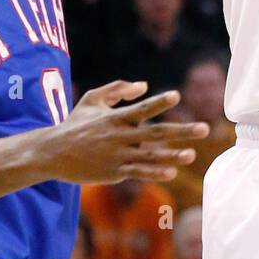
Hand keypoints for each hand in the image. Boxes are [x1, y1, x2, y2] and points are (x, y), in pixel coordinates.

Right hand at [45, 81, 208, 184]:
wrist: (54, 152)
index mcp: (116, 117)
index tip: (176, 96)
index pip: (142, 108)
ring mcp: (118, 155)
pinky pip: (139, 172)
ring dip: (173, 155)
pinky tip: (172, 173)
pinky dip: (155, 172)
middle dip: (182, 131)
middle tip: (204, 128)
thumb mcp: (92, 99)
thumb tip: (144, 85)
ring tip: (192, 154)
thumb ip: (117, 88)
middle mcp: (120, 136)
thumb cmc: (75, 123)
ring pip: (151, 156)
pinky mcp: (114, 172)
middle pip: (156, 133)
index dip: (159, 102)